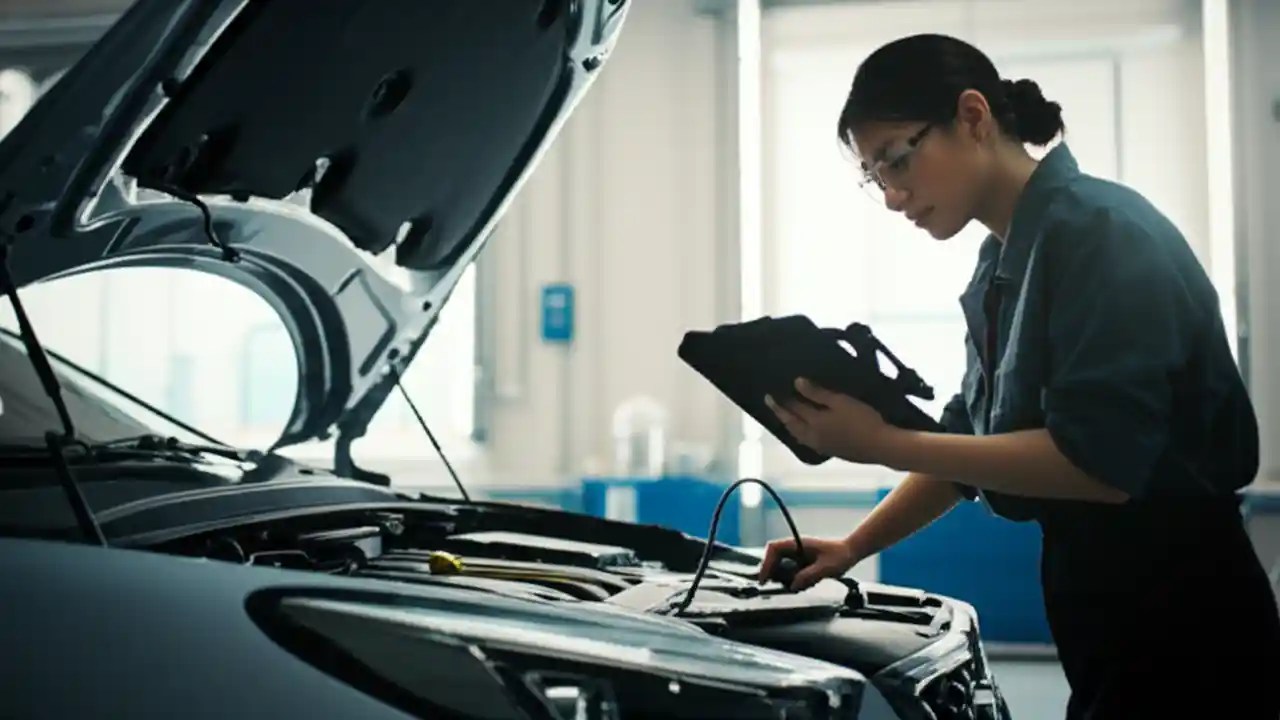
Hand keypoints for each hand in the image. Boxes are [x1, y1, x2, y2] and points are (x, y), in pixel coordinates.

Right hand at [757, 535, 860, 591]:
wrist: (851, 552)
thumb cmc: (840, 555)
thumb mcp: (825, 568)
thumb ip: (808, 576)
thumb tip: (792, 586)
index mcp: (797, 543)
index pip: (773, 549)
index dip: (766, 563)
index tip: (764, 579)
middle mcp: (794, 548)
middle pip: (773, 559)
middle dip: (774, 574)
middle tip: (778, 587)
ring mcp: (797, 555)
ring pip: (781, 568)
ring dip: (787, 579)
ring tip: (804, 584)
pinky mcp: (802, 563)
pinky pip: (791, 573)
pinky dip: (796, 581)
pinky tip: (810, 583)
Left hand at [765, 378, 900, 464]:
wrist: (882, 447)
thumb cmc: (863, 420)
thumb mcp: (841, 401)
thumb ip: (818, 393)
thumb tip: (796, 383)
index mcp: (814, 423)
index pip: (792, 409)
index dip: (780, 401)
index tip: (769, 394)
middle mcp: (814, 437)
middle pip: (792, 425)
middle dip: (780, 414)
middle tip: (771, 405)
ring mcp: (823, 447)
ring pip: (799, 436)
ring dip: (790, 426)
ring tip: (785, 419)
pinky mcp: (833, 452)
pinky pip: (809, 442)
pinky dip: (801, 434)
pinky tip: (805, 433)